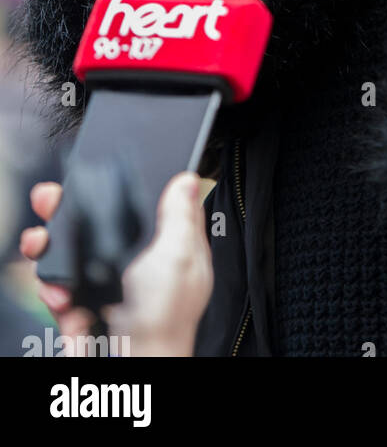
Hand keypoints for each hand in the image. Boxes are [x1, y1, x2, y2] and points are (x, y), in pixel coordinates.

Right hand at [19, 172, 212, 356]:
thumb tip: (185, 180)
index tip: (102, 170)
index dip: (129, 186)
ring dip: (52, 247)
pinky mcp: (84, 308)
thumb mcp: (178, 258)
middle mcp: (140, 263)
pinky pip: (61, 287)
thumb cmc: (162, 320)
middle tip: (53, 200)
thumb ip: (179, 218)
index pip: (153, 204)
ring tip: (43, 244)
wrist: (130, 373)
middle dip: (74, 210)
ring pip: (74, 252)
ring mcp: (110, 285)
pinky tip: (60, 293)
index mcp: (171, 248)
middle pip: (104, 223)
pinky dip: (53, 289)